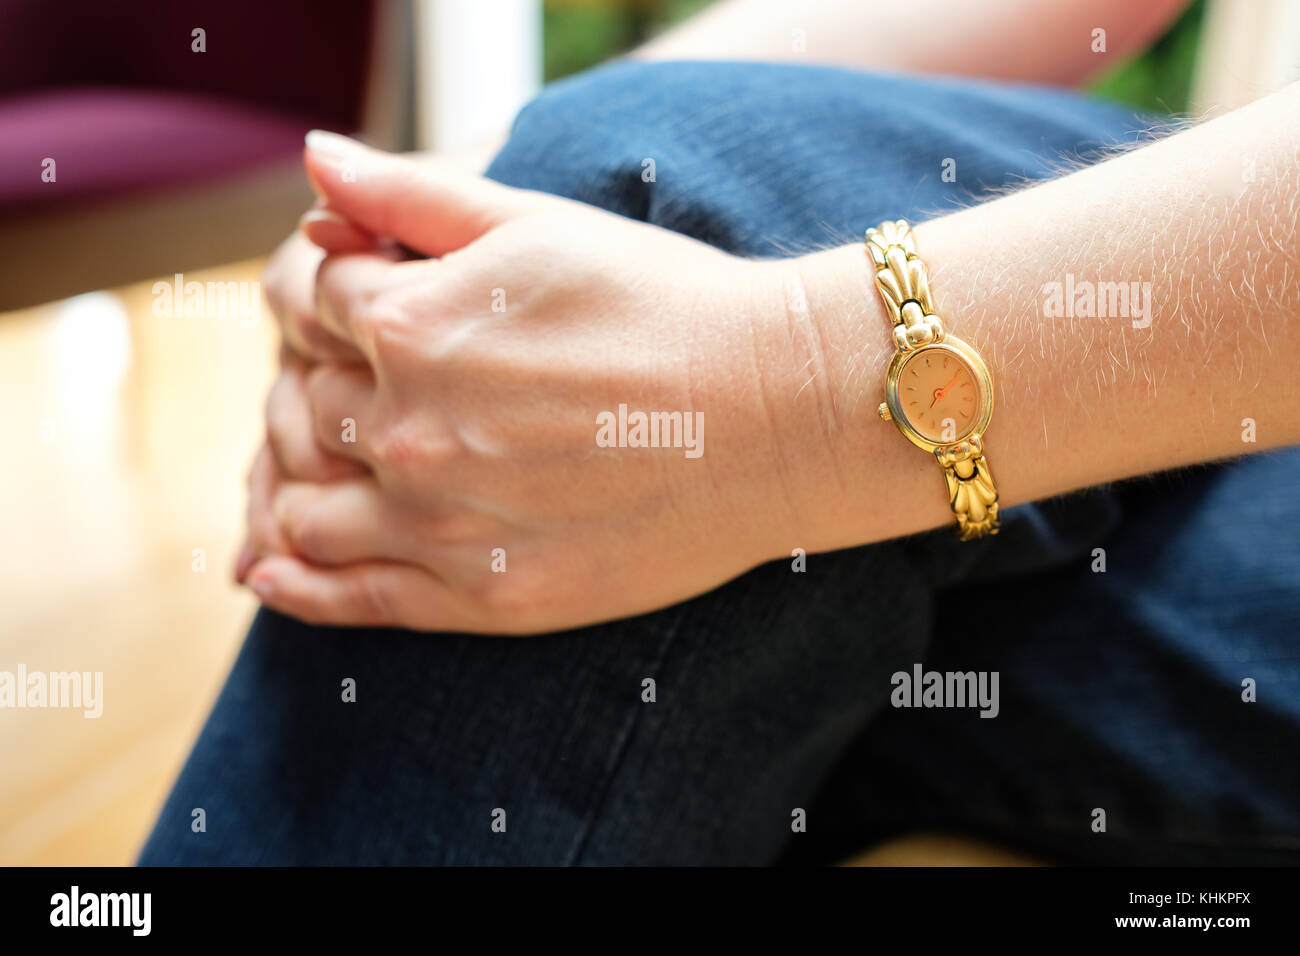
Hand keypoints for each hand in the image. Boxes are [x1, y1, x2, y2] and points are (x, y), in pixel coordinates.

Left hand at [241, 134, 834, 633]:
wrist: (780, 414)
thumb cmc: (668, 306)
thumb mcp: (538, 224)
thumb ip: (411, 194)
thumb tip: (312, 162)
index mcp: (411, 324)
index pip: (306, 300)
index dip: (324, 292)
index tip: (357, 299)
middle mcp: (408, 428)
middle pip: (297, 405)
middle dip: (311, 381)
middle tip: (348, 379)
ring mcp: (442, 524)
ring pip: (302, 508)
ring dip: (292, 479)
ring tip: (322, 466)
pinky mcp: (484, 598)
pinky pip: (347, 600)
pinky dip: (293, 582)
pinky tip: (270, 567)